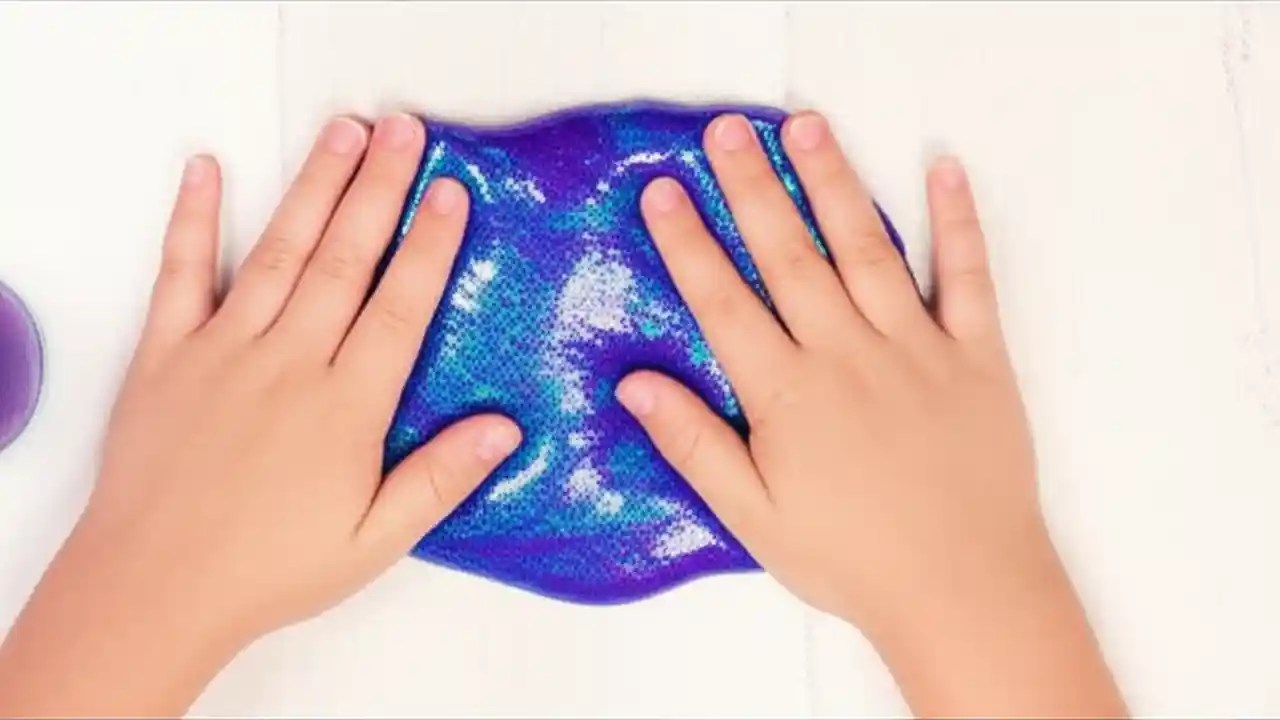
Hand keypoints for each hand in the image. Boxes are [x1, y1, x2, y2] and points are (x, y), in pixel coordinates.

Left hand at [0, 114, 519, 716]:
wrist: (153, 589)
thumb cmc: (268, 570)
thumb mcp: (373, 542)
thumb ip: (440, 479)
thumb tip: (505, 429)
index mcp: (345, 406)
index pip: (400, 307)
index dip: (430, 245)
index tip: (451, 192)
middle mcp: (289, 362)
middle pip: (345, 259)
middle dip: (380, 188)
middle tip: (404, 130)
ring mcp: (223, 350)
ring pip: (281, 252)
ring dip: (315, 188)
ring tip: (343, 132)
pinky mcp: (166, 354)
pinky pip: (181, 273)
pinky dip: (194, 219)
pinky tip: (210, 171)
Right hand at [616, 113, 1124, 716]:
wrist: (966, 590)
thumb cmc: (853, 560)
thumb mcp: (754, 517)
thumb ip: (696, 444)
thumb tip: (636, 385)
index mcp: (789, 393)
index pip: (723, 301)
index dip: (687, 241)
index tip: (662, 190)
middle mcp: (847, 354)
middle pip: (788, 254)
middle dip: (751, 186)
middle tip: (725, 129)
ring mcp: (916, 347)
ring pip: (866, 247)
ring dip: (832, 182)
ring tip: (804, 126)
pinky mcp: (977, 355)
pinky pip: (967, 276)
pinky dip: (958, 220)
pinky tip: (943, 169)